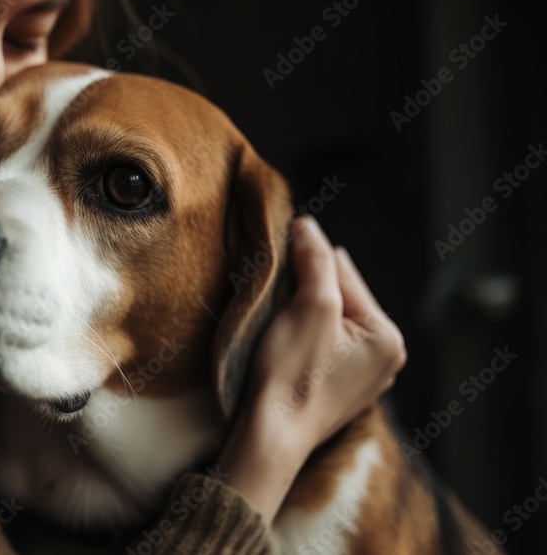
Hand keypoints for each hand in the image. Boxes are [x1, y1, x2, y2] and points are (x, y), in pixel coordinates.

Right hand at [217, 215, 406, 522]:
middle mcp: (387, 359)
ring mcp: (364, 379)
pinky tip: (286, 339)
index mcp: (389, 337)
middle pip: (342, 298)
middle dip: (310, 288)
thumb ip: (314, 261)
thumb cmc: (292, 373)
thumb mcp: (309, 307)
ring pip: (332, 322)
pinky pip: (325, 347)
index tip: (283, 241)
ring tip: (279, 311)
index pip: (346, 275)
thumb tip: (308, 225)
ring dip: (306, 310)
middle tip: (277, 281)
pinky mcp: (339, 391)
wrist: (271, 435)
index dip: (311, 258)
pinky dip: (305, 336)